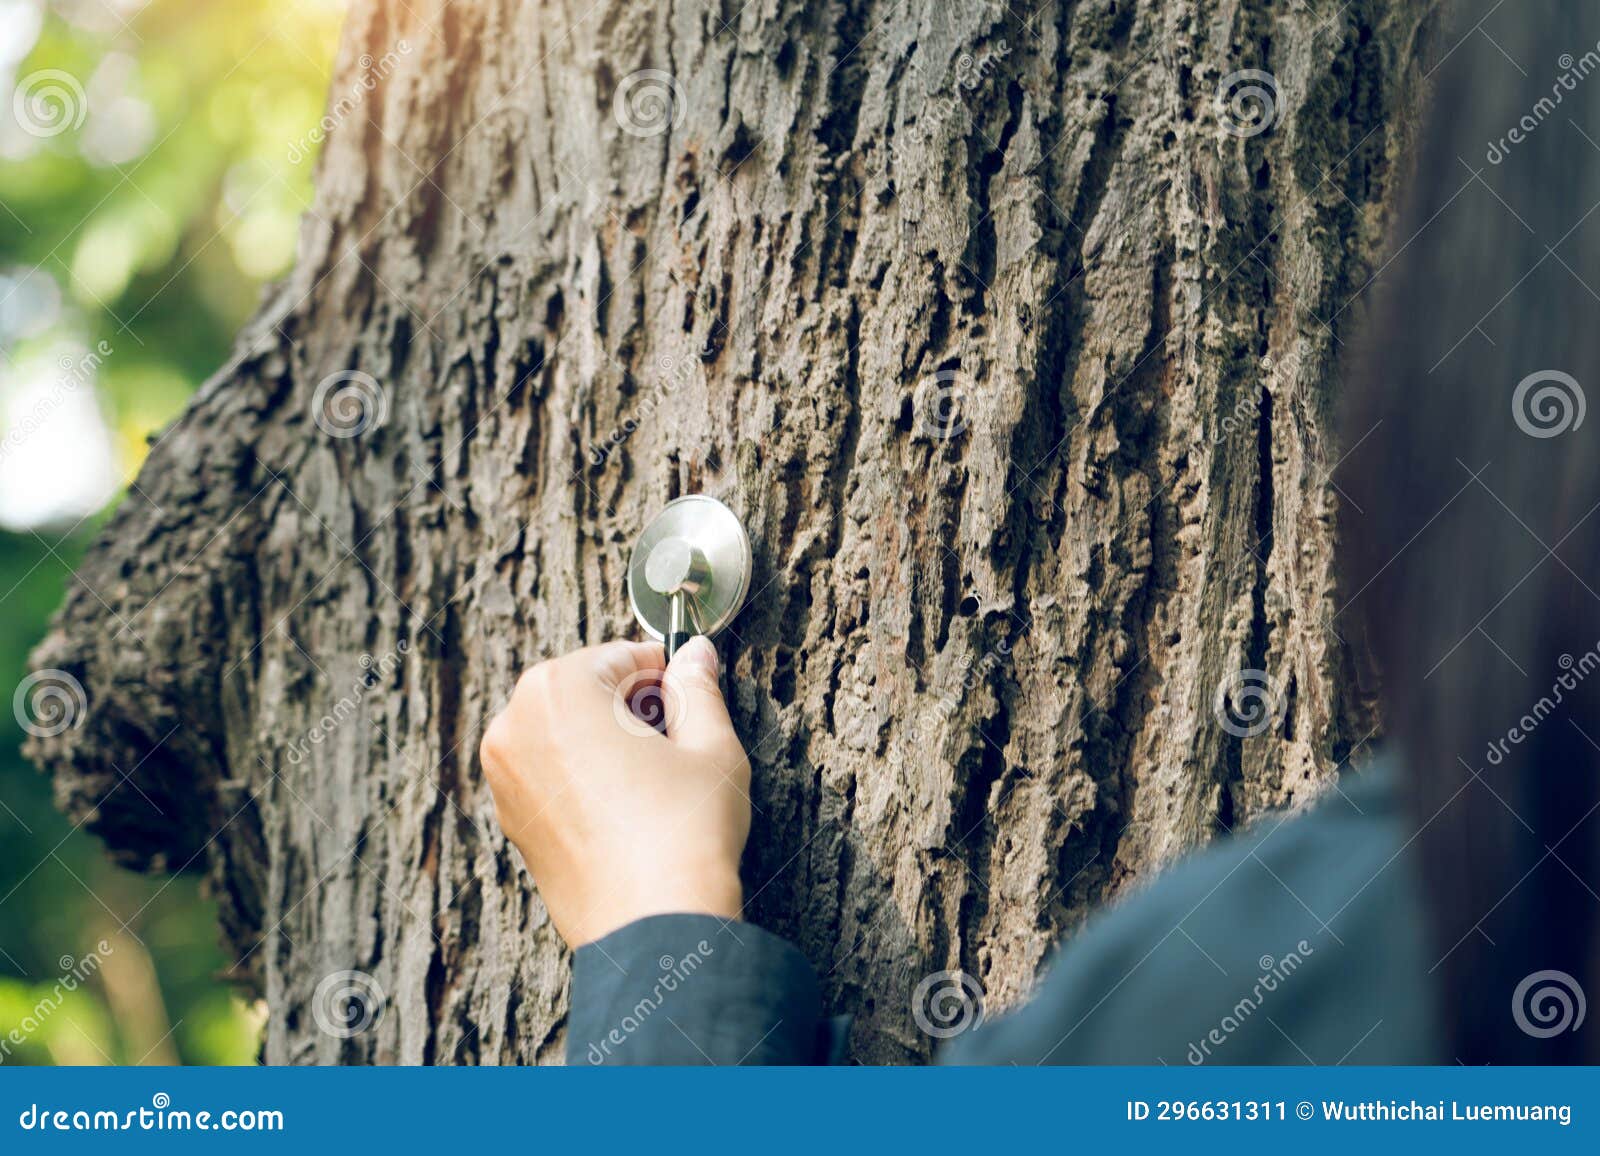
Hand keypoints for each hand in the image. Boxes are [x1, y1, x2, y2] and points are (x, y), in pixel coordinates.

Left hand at [480, 636, 750, 947]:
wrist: (652, 925)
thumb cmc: (682, 831)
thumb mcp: (710, 744)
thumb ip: (698, 688)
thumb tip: (696, 655)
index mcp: (556, 688)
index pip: (622, 657)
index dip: (667, 674)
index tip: (692, 692)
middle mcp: (514, 725)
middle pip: (587, 691)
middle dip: (633, 708)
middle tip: (680, 742)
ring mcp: (504, 777)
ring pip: (567, 734)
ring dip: (608, 741)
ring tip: (657, 779)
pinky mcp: (511, 821)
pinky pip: (552, 775)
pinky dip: (586, 777)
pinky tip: (629, 808)